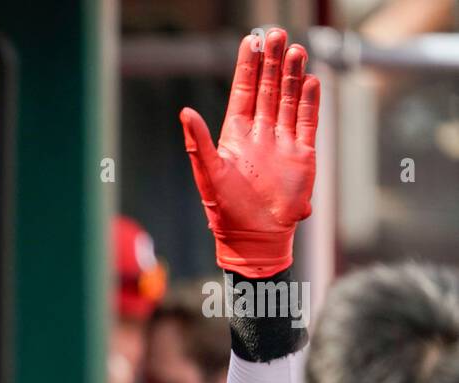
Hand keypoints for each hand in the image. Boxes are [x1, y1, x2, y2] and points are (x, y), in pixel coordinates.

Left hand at [180, 28, 318, 276]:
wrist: (255, 238)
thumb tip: (184, 112)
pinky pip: (307, 121)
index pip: (242, 92)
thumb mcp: (208, 173)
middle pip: (268, 89)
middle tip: (276, 34)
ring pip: (289, 100)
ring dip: (291, 76)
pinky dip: (309, 101)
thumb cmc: (226, 210)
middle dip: (272, 63)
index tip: (251, 41)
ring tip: (295, 50)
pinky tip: (310, 80)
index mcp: (234, 135)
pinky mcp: (302, 155)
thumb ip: (198, 142)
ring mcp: (282, 142)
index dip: (247, 67)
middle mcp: (260, 134)